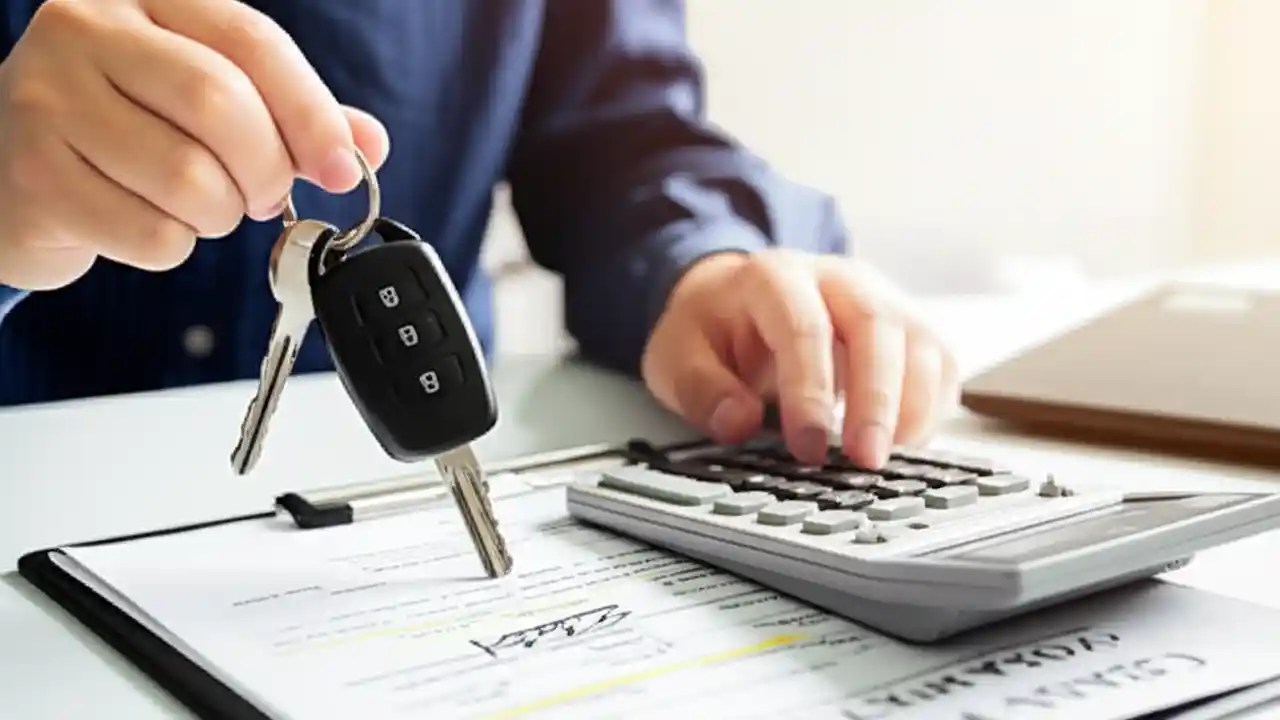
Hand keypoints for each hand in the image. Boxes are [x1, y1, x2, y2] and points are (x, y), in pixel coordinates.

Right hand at [0, 0, 389, 290]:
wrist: (12, 174)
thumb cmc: (123, 131)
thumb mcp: (208, 102)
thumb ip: (289, 116)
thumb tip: (365, 145)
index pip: (250, 41)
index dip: (311, 112)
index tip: (344, 168)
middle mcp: (84, 31)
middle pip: (221, 104)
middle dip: (266, 170)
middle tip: (264, 195)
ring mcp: (48, 99)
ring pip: (190, 178)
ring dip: (219, 214)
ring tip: (200, 205)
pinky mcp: (35, 175)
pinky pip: (151, 232)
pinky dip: (172, 245)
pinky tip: (148, 221)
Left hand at [641, 249, 957, 468]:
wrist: (737, 301)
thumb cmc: (713, 330)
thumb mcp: (677, 355)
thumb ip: (701, 388)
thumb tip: (738, 422)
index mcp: (775, 276)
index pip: (803, 326)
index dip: (809, 390)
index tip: (805, 448)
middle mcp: (838, 278)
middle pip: (877, 324)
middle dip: (876, 398)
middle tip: (863, 459)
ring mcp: (881, 297)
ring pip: (920, 340)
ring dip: (912, 405)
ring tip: (886, 459)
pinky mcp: (907, 327)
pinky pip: (939, 362)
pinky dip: (930, 406)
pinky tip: (904, 444)